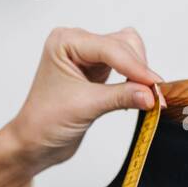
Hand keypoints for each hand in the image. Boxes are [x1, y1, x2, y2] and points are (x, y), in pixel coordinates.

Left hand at [6, 26, 164, 171]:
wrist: (33, 143)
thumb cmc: (43, 123)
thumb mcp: (85, 107)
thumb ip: (120, 97)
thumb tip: (151, 94)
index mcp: (64, 42)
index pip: (109, 47)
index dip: (134, 67)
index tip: (154, 85)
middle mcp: (76, 43)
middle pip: (123, 44)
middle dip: (138, 69)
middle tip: (153, 95)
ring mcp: (87, 56)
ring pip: (127, 52)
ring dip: (138, 73)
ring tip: (145, 96)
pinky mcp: (96, 71)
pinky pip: (124, 67)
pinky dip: (134, 79)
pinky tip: (136, 94)